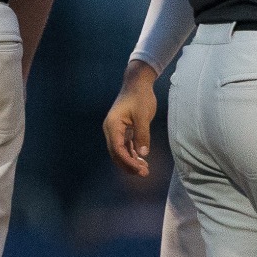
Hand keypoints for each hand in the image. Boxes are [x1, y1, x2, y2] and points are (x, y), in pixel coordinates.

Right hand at [102, 62, 159, 177]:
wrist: (137, 83)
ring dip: (131, 161)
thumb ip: (142, 134)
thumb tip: (143, 154)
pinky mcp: (123, 130)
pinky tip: (143, 161)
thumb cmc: (139, 96)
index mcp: (112, 125)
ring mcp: (116, 130)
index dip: (127, 161)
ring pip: (121, 151)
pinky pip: (126, 146)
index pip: (117, 149)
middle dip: (129, 165)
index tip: (139, 169)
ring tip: (145, 170)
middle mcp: (111, 129)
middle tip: (144, 173)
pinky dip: (133, 154)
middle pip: (116, 153)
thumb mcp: (143, 115)